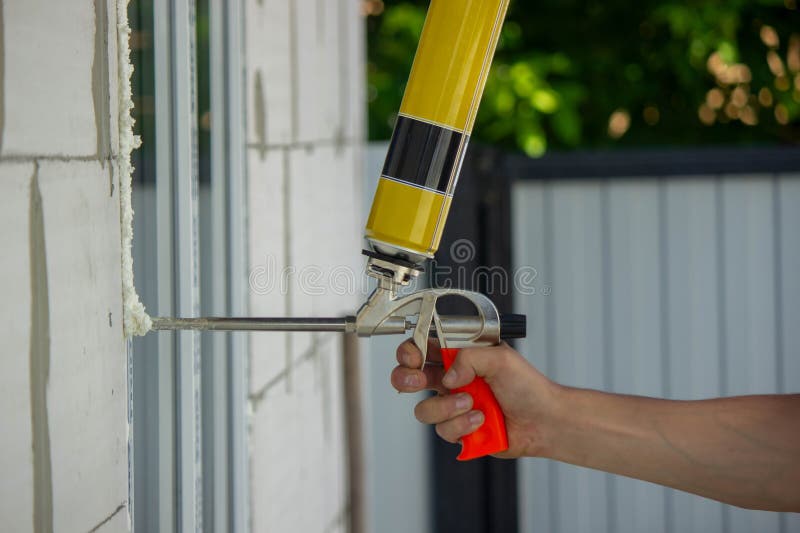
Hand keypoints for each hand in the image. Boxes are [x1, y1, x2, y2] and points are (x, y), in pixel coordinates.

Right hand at [390, 339, 560, 457]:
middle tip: (418, 381)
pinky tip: (482, 421)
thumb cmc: (528, 387)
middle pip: (409, 378)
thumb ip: (469, 358)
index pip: (423, 349)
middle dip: (406, 379)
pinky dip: (463, 426)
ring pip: (424, 409)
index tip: (413, 358)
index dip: (410, 352)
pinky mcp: (458, 430)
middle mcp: (451, 381)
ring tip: (472, 404)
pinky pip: (443, 430)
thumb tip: (447, 375)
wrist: (543, 421)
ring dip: (447, 407)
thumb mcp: (500, 358)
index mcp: (459, 357)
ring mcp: (452, 407)